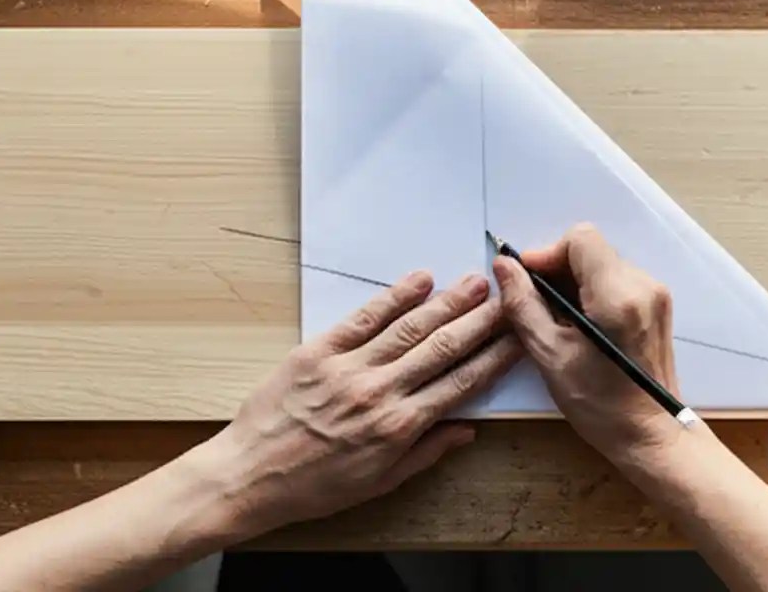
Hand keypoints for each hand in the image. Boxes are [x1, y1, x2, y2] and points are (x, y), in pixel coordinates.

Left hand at [202, 271, 520, 536]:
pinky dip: (393, 297)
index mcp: (399, 427)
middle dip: (481, 321)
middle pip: (444, 348)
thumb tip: (467, 430)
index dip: (495, 358)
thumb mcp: (379, 483)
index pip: (462, 384)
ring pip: (410, 328)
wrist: (249, 477)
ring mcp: (349, 369)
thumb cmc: (313, 487)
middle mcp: (380, 393)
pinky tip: (419, 281)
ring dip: (447, 303)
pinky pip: (364, 319)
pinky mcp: (318, 352)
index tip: (517, 338)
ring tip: (475, 283)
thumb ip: (426, 453)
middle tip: (508, 298)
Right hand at [493, 223, 679, 457]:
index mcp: (617, 295)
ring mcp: (655, 295)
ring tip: (560, 322)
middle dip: (559, 271)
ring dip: (575, 283)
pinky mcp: (657, 307)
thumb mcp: (550, 355)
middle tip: (539, 306)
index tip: (528, 282)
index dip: (547, 254)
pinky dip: (594, 294)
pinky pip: (618, 282)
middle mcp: (643, 286)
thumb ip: (523, 304)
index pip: (580, 239)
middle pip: (591, 250)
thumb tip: (504, 266)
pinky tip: (582, 327)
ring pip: (603, 265)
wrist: (651, 434)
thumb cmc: (601, 404)